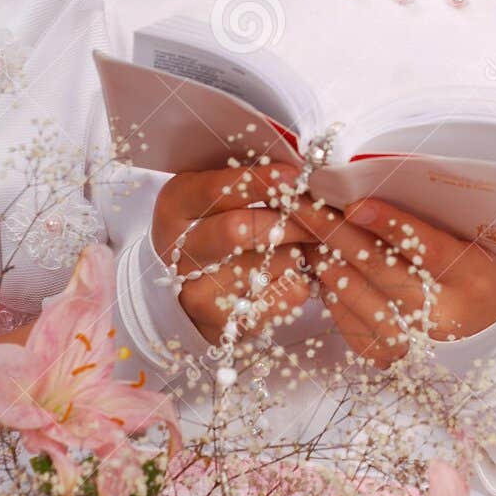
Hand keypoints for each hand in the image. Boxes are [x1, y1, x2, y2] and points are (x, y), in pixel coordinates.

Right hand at [150, 162, 315, 346]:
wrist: (186, 284)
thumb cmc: (213, 223)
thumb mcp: (217, 194)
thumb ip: (249, 181)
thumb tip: (299, 172)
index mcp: (176, 204)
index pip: (218, 189)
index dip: (260, 181)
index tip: (295, 176)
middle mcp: (178, 249)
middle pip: (237, 230)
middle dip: (287, 220)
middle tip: (319, 216)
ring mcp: (194, 291)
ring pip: (261, 268)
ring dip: (294, 256)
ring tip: (304, 246)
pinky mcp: (218, 324)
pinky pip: (272, 304)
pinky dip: (293, 287)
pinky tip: (299, 275)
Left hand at [292, 196, 495, 365]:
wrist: (488, 326)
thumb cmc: (479, 265)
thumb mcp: (474, 234)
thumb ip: (435, 214)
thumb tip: (377, 179)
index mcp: (475, 277)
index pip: (428, 250)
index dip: (389, 225)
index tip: (353, 204)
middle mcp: (446, 314)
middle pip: (383, 272)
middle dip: (337, 234)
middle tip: (303, 203)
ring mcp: (417, 342)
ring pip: (360, 299)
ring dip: (325, 260)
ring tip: (300, 228)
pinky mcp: (391, 356)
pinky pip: (350, 324)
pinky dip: (329, 292)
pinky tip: (316, 264)